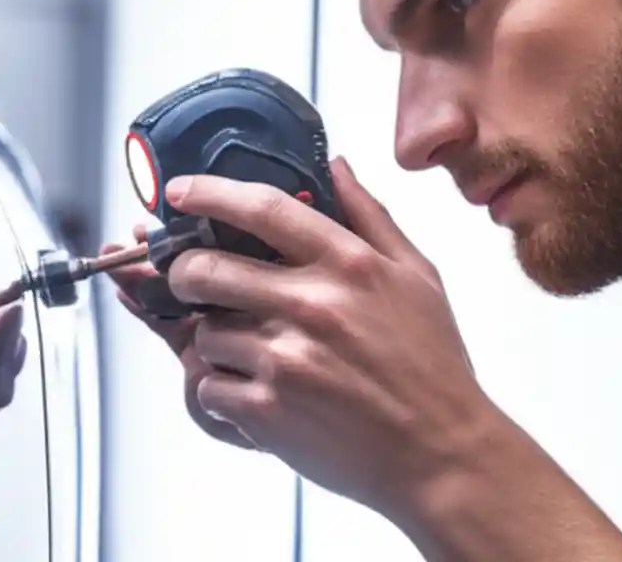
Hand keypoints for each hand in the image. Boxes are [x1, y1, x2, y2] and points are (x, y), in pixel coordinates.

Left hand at [130, 158, 493, 517]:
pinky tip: (253, 392)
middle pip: (207, 268)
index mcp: (348, 264)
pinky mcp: (268, 411)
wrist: (441, 455)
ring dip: (214, 339)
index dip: (209, 194)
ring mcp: (285, 360)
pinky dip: (221, 389)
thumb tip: (334, 165)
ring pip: (205, 332)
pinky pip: (209, 386)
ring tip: (248, 352)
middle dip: (185, 271)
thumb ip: (370, 217)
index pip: (262, 209)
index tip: (179, 192)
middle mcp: (312, 305)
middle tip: (193, 280)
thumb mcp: (417, 278)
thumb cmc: (431, 366)